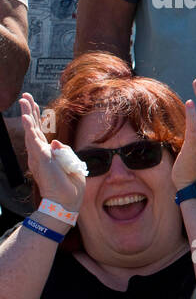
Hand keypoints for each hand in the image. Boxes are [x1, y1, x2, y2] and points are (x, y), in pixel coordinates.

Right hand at [18, 93, 84, 213]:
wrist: (66, 202)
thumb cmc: (69, 187)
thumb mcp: (70, 164)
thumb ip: (63, 151)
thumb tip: (54, 141)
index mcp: (48, 154)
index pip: (40, 133)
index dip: (37, 118)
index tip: (33, 104)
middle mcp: (40, 153)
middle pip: (33, 128)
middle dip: (29, 111)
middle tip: (24, 96)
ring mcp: (39, 156)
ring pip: (31, 131)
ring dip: (27, 115)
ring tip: (23, 100)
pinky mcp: (41, 159)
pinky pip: (33, 141)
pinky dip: (30, 129)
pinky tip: (26, 118)